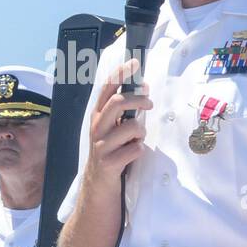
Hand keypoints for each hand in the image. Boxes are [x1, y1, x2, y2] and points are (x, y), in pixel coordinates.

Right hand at [83, 58, 152, 188]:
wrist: (97, 184)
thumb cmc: (110, 150)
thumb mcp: (112, 127)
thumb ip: (125, 109)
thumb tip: (144, 87)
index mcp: (98, 116)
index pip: (107, 88)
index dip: (120, 73)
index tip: (135, 62)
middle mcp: (97, 127)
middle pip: (118, 103)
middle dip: (138, 100)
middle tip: (149, 104)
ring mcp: (101, 146)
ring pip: (131, 127)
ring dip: (141, 132)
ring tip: (137, 139)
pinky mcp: (108, 163)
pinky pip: (134, 150)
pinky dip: (139, 150)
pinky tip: (133, 154)